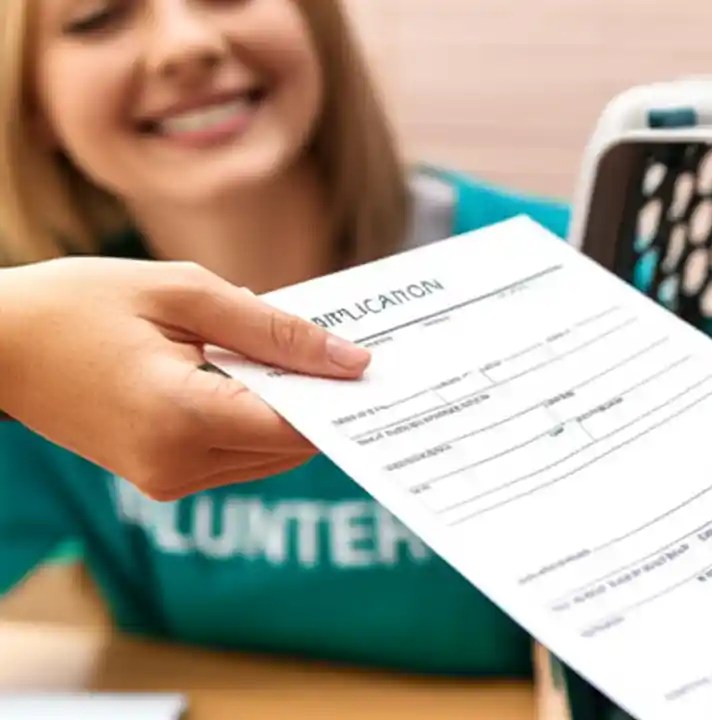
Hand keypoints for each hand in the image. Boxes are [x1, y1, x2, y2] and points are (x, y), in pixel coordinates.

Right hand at [0, 257, 369, 499]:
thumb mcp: (184, 295)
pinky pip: (237, 453)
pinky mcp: (162, 479)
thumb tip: (352, 360)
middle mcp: (178, 465)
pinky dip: (257, 417)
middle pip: (292, 445)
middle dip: (321, 399)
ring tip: (296, 351)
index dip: (343, 397)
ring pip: (269, 454)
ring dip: (290, 408)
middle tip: (348, 348)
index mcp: (183, 418)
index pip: (299, 426)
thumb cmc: (78, 304)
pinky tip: (256, 371)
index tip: (381, 367)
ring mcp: (168, 480)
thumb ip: (275, 329)